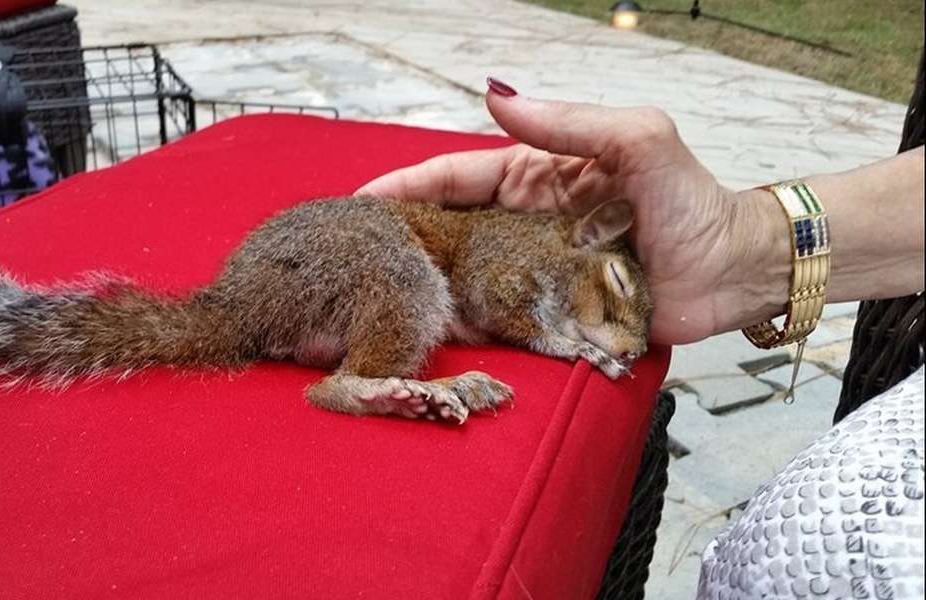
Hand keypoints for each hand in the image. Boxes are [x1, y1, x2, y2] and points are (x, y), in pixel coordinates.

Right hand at [358, 80, 787, 345]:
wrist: (735, 270)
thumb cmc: (691, 200)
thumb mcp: (635, 140)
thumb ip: (569, 122)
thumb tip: (495, 98)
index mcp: (533, 177)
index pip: (454, 176)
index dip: (405, 188)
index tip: (360, 203)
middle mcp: (523, 224)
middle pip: (447, 229)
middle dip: (401, 239)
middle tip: (352, 258)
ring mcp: (533, 272)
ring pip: (462, 277)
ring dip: (423, 286)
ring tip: (375, 301)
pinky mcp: (549, 316)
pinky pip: (496, 320)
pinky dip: (462, 325)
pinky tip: (429, 331)